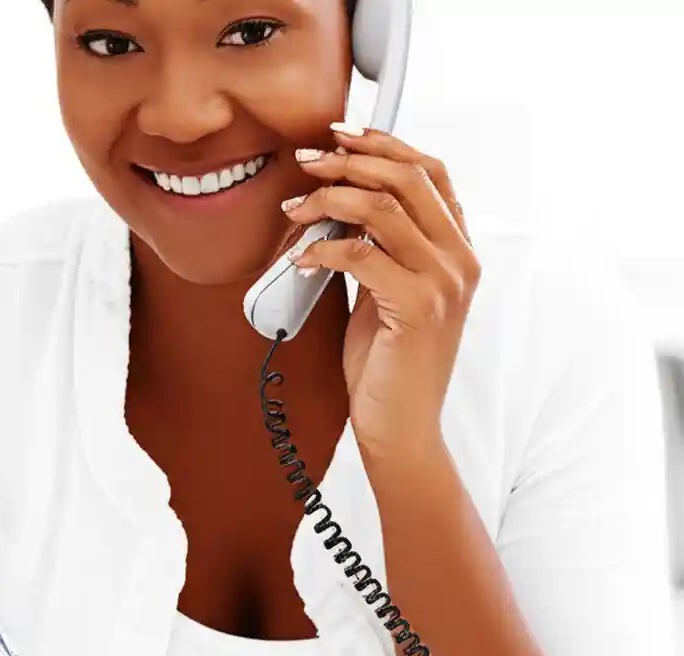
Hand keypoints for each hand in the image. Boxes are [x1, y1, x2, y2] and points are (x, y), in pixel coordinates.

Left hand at [281, 124, 479, 461]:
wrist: (401, 423)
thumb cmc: (389, 359)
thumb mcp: (385, 289)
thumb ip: (377, 245)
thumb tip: (334, 202)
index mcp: (459, 247)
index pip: (431, 171)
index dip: (384, 144)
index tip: (338, 133)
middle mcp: (461, 258)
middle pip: (407, 178)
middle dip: (348, 161)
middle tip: (304, 161)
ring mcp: (444, 282)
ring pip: (383, 209)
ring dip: (327, 199)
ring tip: (292, 208)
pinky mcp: (418, 307)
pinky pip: (360, 255)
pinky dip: (320, 249)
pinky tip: (299, 258)